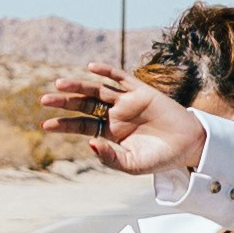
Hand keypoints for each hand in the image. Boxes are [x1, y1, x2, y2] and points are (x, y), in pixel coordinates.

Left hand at [42, 65, 205, 180]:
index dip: (64, 123)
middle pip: (84, 104)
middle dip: (65, 102)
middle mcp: (115, 114)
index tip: (45, 124)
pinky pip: (122, 78)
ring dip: (79, 86)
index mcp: (110, 132)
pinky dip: (107, 71)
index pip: (82, 124)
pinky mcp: (142, 91)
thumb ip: (110, 157)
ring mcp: (128, 101)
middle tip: (44, 100)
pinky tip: (92, 68)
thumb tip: (89, 143)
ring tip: (60, 84)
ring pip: (98, 90)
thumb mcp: (131, 164)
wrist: (189, 146)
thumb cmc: (159, 158)